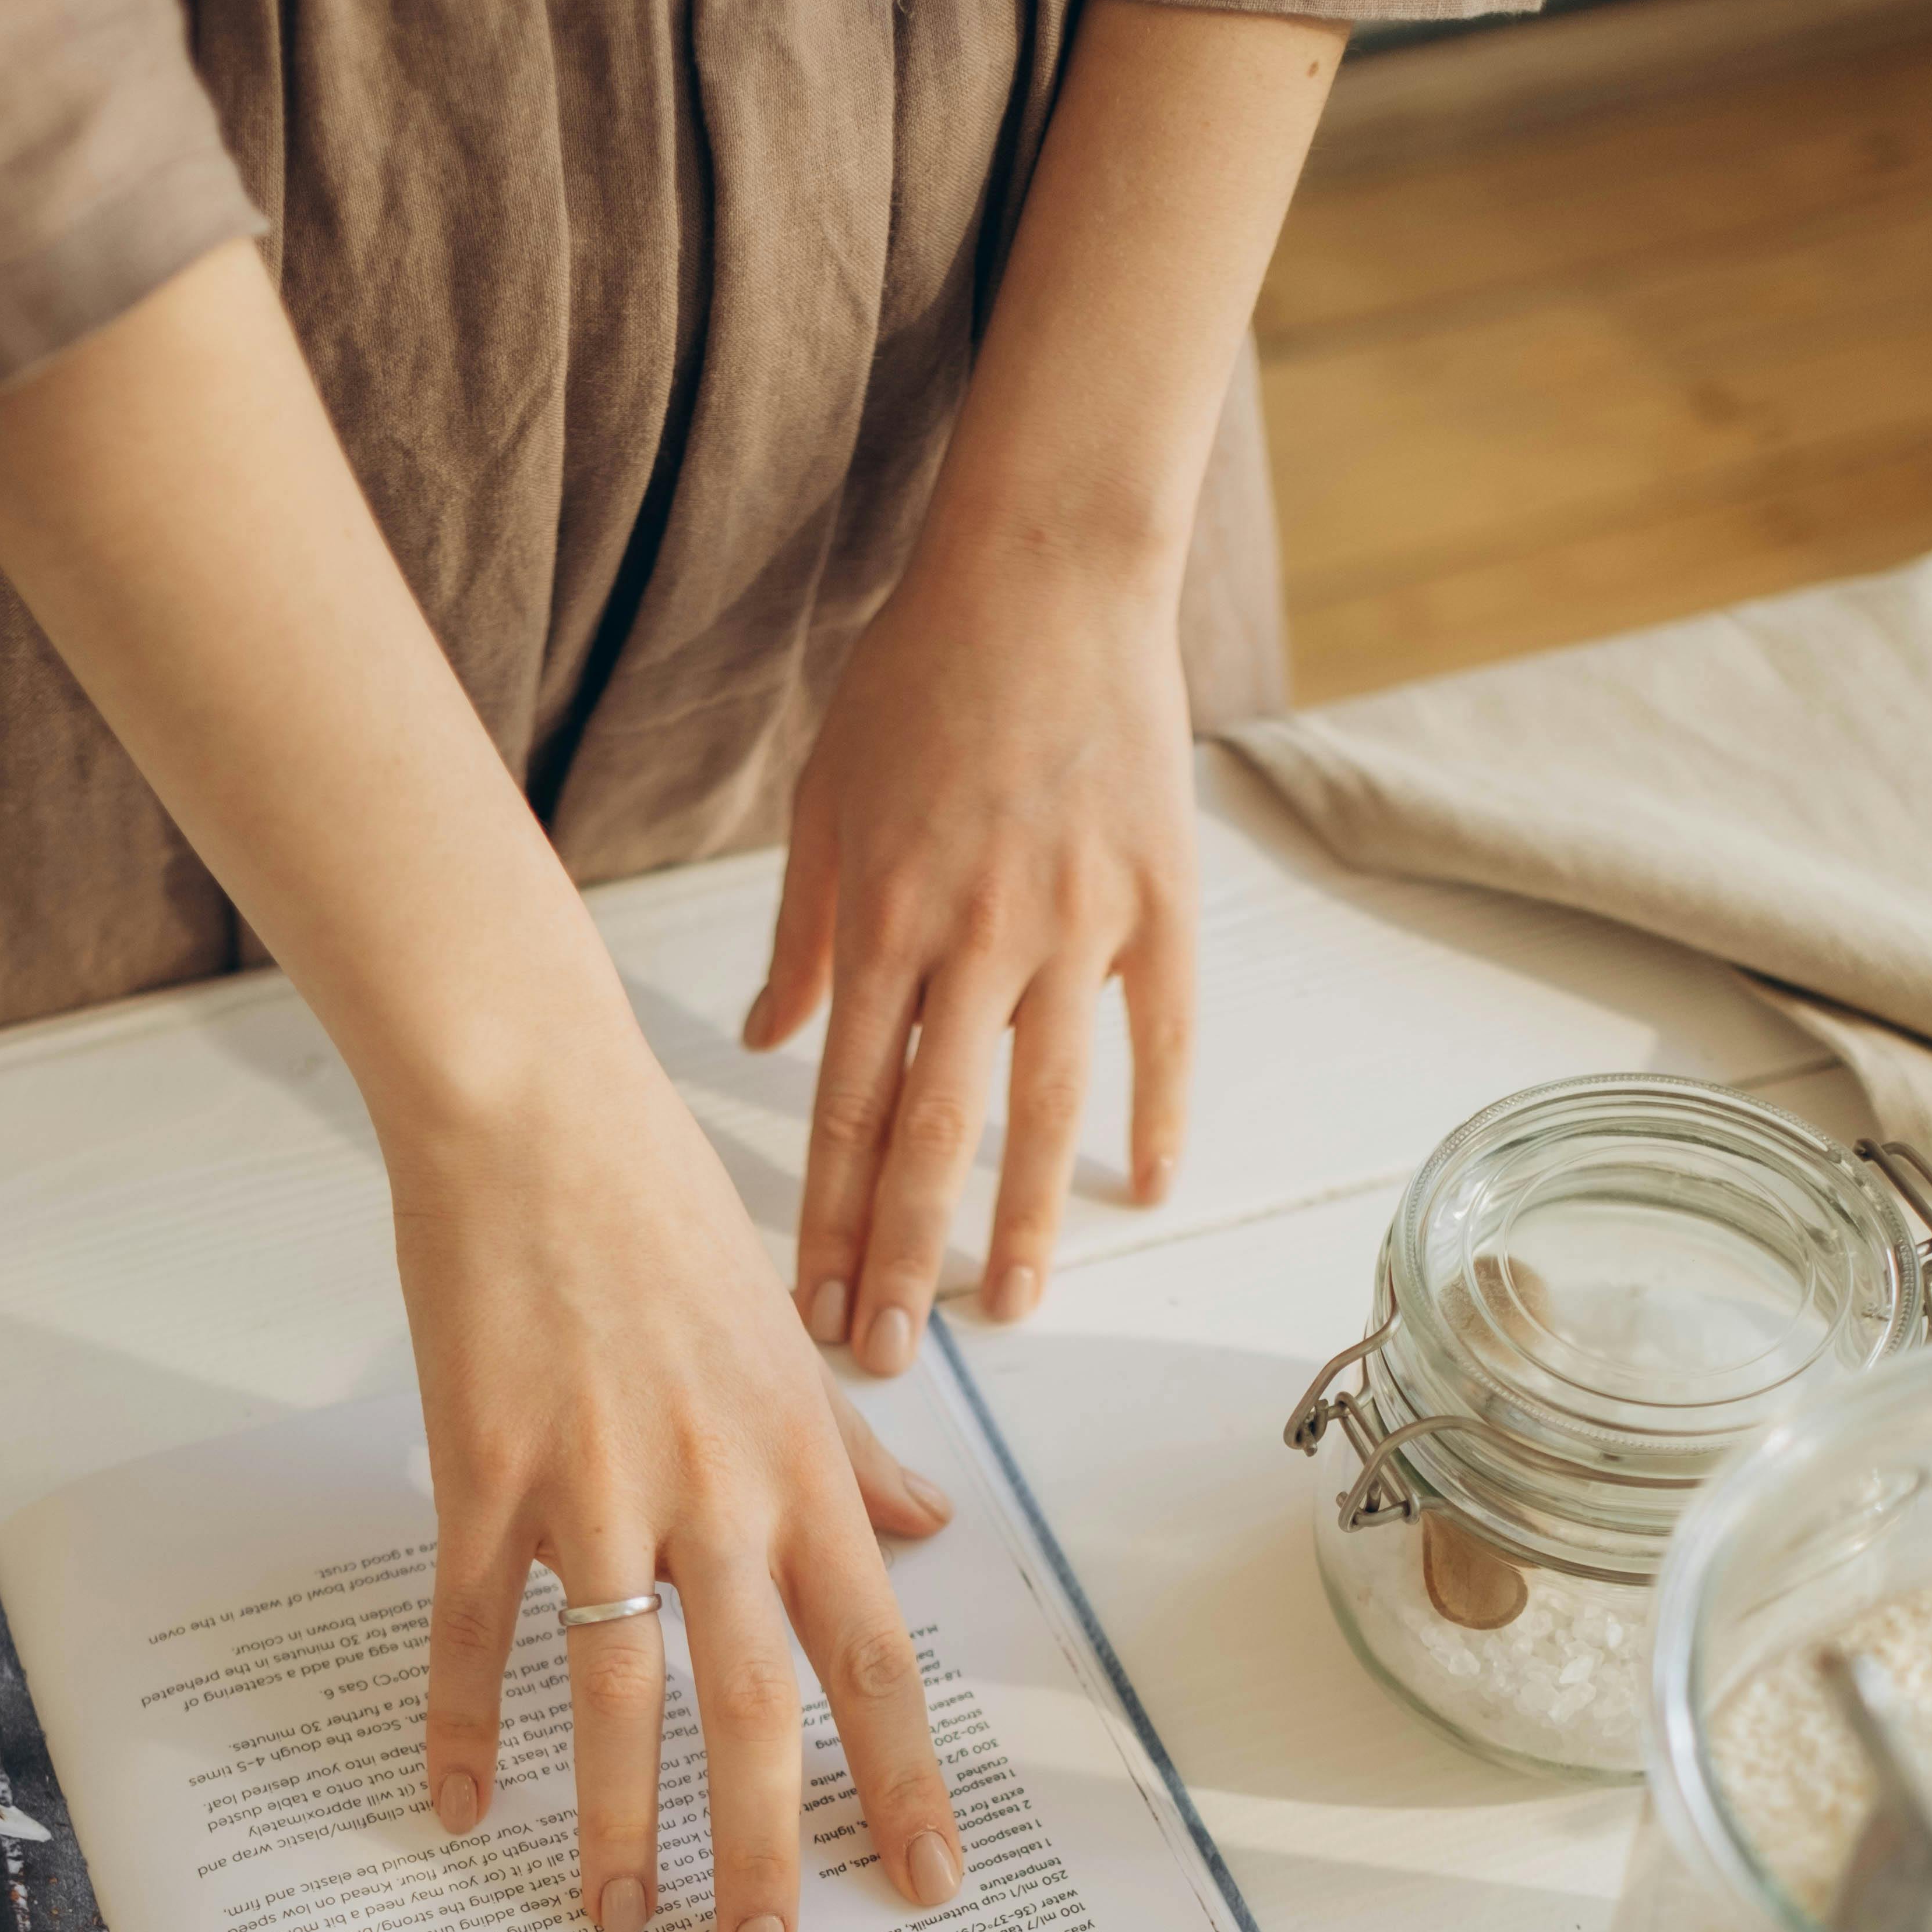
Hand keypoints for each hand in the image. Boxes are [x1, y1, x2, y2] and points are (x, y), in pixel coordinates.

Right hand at [386, 1004, 965, 1931]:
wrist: (536, 1115)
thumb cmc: (667, 1216)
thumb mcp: (788, 1339)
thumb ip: (854, 1449)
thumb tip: (927, 1521)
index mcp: (798, 1468)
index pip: (875, 1654)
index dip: (905, 1778)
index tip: (927, 1882)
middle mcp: (713, 1493)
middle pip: (754, 1704)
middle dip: (763, 1845)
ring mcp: (595, 1489)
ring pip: (618, 1691)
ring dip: (618, 1819)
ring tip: (616, 1917)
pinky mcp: (485, 1473)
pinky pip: (477, 1626)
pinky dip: (463, 1723)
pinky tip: (459, 1806)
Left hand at [743, 532, 1198, 1370]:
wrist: (1045, 575)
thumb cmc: (919, 683)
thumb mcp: (827, 804)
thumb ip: (804, 938)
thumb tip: (770, 1043)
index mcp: (885, 922)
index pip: (846, 1110)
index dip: (830, 1222)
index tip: (817, 1309)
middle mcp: (975, 938)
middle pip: (933, 1134)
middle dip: (906, 1258)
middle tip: (893, 1355)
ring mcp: (1074, 924)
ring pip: (1042, 1105)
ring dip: (1022, 1220)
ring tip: (1009, 1309)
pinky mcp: (1158, 899)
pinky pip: (1161, 1033)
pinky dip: (1155, 1114)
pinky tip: (1143, 1191)